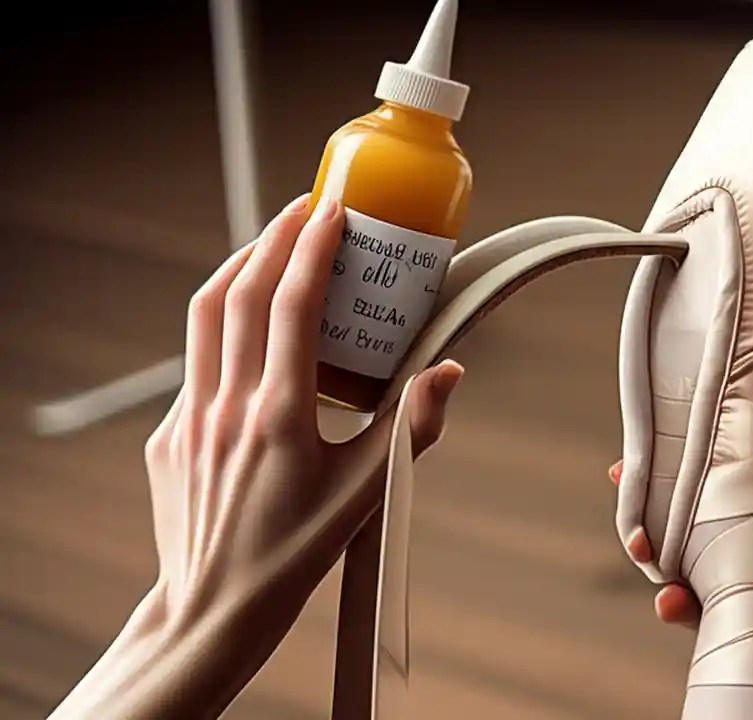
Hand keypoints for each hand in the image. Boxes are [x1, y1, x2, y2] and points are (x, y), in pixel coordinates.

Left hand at [52, 195, 463, 719]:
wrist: (216, 606)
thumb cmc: (297, 552)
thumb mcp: (369, 494)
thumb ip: (413, 428)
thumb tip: (448, 371)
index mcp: (279, 418)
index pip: (291, 308)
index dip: (312, 250)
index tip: (331, 211)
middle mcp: (226, 407)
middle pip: (242, 294)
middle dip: (274, 238)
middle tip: (306, 209)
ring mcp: (189, 417)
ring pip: (206, 316)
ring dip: (240, 267)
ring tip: (273, 244)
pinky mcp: (168, 433)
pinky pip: (195, 358)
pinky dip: (223, 321)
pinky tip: (251, 324)